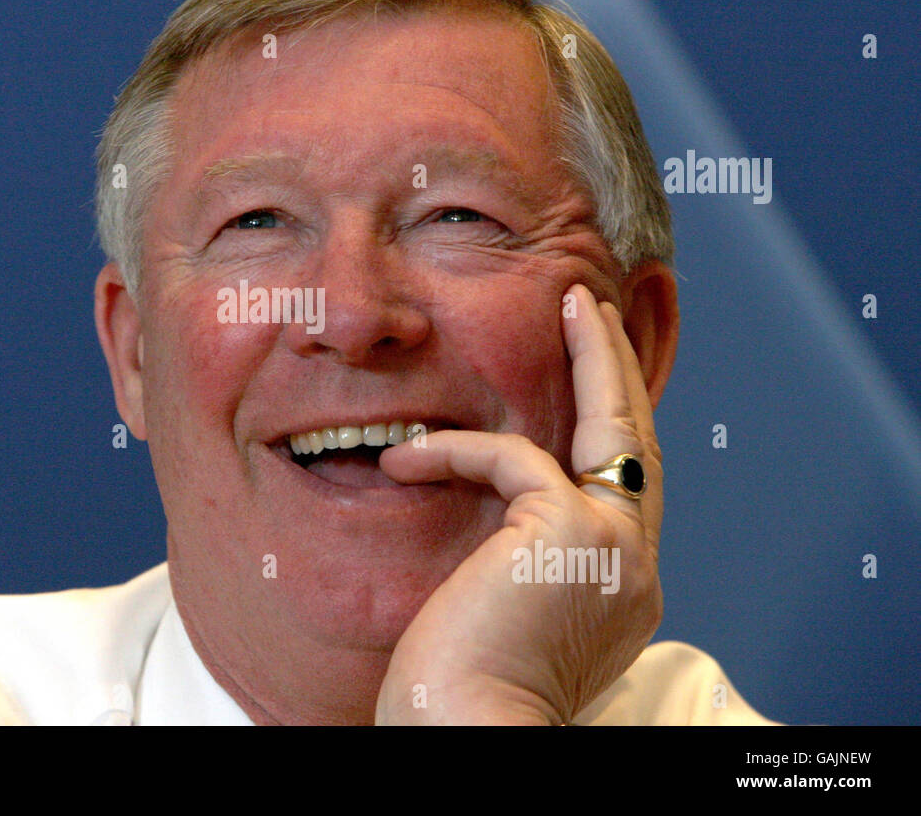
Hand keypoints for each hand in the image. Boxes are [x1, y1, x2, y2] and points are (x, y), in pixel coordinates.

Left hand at [374, 283, 663, 724]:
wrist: (464, 737)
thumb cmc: (458, 693)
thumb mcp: (502, 612)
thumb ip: (523, 558)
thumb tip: (497, 523)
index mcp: (618, 591)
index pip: (624, 490)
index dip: (614, 427)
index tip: (596, 377)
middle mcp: (633, 570)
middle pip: (640, 446)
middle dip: (622, 371)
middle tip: (600, 311)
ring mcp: (614, 552)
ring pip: (613, 430)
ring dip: (591, 360)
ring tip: (571, 307)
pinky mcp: (570, 535)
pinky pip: (514, 460)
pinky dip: (458, 450)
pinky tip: (405, 458)